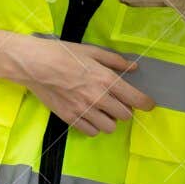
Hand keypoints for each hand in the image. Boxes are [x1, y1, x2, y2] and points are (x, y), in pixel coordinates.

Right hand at [7, 35, 154, 135]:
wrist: (36, 64)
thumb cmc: (64, 54)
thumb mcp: (91, 51)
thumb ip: (114, 61)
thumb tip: (133, 68)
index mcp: (106, 79)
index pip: (135, 99)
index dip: (146, 104)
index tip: (148, 104)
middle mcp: (98, 98)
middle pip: (125, 116)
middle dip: (125, 109)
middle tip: (118, 102)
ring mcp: (84, 110)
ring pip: (110, 127)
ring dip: (110, 119)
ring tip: (103, 110)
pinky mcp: (71, 118)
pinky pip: (92, 132)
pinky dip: (94, 126)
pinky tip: (90, 116)